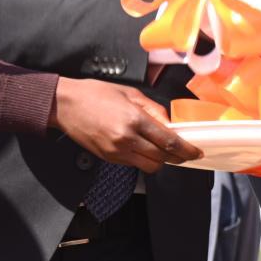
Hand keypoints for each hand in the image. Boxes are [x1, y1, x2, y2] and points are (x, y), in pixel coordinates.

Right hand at [49, 78, 202, 172]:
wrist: (65, 105)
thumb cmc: (96, 94)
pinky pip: (134, 164)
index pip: (169, 142)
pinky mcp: (108, 158)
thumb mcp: (130, 93)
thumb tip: (170, 123)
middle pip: (162, 158)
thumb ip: (153, 109)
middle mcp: (126, 139)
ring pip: (149, 167)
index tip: (196, 152)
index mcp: (134, 120)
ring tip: (165, 150)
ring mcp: (116, 152)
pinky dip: (144, 159)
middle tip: (185, 152)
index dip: (186, 150)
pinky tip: (146, 148)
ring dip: (161, 161)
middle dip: (178, 158)